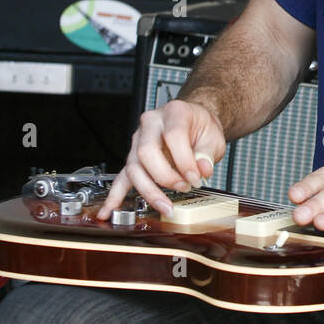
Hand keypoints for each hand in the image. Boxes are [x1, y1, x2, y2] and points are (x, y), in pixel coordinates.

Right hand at [97, 99, 225, 220]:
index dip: (184, 160)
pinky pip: (122, 177)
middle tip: (185, 187)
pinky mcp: (134, 157)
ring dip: (150, 190)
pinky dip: (115, 196)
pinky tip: (109, 210)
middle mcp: (151, 124)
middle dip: (166, 176)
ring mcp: (138, 140)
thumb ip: (208, 154)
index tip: (195, 178)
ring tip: (166, 206)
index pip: (173, 136)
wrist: (194, 122)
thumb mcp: (213, 137)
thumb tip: (202, 170)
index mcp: (174, 113)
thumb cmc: (201, 127)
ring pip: (134, 167)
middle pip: (147, 152)